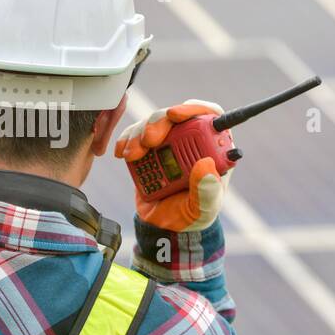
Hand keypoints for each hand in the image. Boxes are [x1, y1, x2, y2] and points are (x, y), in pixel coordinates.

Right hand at [114, 99, 229, 231]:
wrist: (163, 225)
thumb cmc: (190, 216)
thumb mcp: (202, 210)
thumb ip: (207, 191)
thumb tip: (206, 164)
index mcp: (213, 149)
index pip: (210, 115)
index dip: (193, 109)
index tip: (175, 115)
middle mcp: (193, 140)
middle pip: (177, 115)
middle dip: (159, 121)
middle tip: (148, 140)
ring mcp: (169, 141)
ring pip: (154, 120)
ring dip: (139, 133)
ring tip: (132, 155)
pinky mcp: (149, 146)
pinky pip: (136, 132)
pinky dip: (126, 138)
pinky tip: (121, 153)